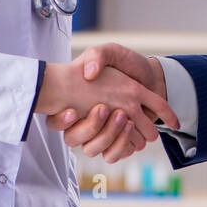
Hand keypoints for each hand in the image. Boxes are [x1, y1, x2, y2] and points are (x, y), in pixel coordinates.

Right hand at [46, 43, 169, 156]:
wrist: (153, 76)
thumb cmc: (127, 64)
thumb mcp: (111, 52)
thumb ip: (98, 55)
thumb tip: (89, 73)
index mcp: (76, 101)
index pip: (54, 120)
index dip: (59, 120)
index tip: (72, 111)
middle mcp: (84, 121)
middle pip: (73, 139)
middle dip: (90, 126)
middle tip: (105, 108)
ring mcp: (101, 133)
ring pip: (93, 149)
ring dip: (109, 136)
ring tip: (126, 119)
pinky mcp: (119, 142)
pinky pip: (115, 154)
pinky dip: (124, 144)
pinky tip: (133, 127)